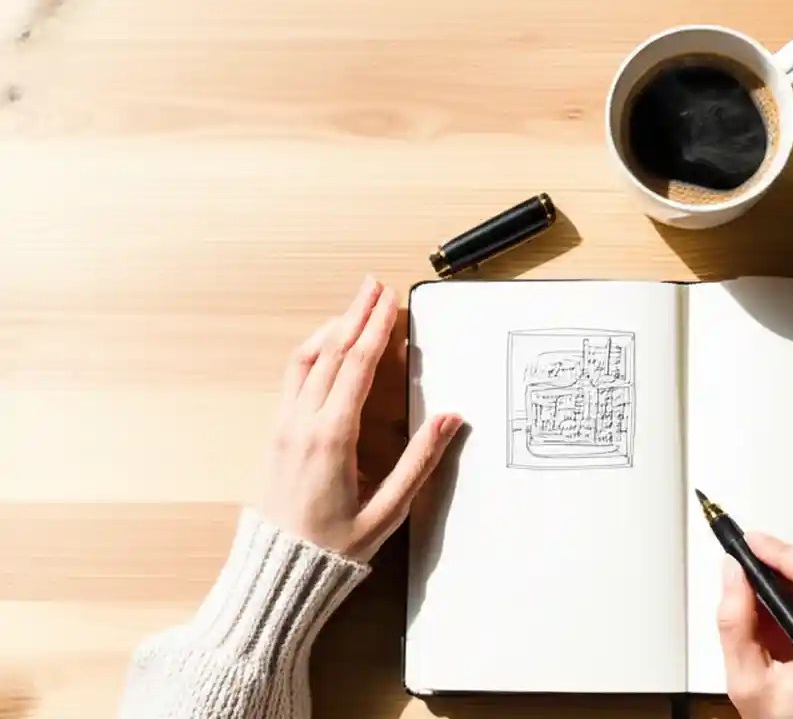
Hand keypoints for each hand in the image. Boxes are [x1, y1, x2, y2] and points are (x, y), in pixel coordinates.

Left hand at [259, 276, 461, 561]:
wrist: (278, 572)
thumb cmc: (333, 549)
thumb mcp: (388, 511)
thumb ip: (419, 462)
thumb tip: (450, 419)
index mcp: (330, 438)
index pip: (354, 367)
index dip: (374, 329)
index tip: (388, 300)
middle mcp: (301, 424)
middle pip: (329, 352)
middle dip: (354, 315)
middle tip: (373, 285)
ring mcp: (284, 426)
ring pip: (305, 360)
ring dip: (331, 328)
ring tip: (355, 305)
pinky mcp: (277, 433)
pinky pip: (293, 378)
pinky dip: (314, 351)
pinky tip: (329, 345)